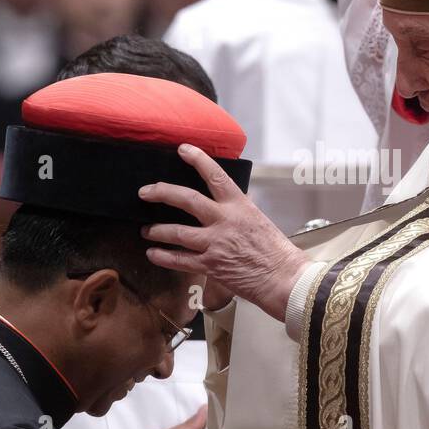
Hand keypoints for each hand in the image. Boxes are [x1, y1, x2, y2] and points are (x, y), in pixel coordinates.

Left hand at [140, 144, 309, 320]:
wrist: (283, 279)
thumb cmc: (276, 252)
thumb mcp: (258, 220)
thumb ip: (238, 210)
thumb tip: (225, 202)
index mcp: (240, 206)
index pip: (216, 176)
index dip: (198, 159)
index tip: (183, 149)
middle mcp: (225, 221)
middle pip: (186, 200)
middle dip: (161, 192)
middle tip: (145, 192)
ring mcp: (216, 243)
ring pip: (177, 232)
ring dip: (157, 230)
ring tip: (146, 230)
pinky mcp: (211, 266)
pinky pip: (180, 260)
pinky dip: (164, 257)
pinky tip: (153, 254)